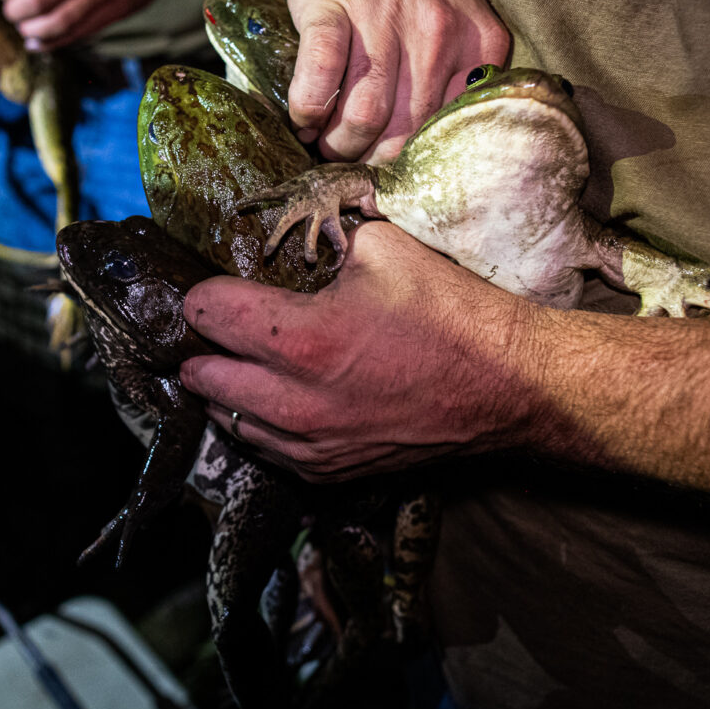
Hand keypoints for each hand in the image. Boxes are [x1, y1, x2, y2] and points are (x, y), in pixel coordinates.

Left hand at [178, 222, 547, 480]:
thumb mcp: (383, 247)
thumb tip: (288, 238)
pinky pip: (264, 450)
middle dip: (204, 344)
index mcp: (303, 338)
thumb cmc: (450, 311)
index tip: (218, 285)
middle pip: (202, 374)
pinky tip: (271, 398)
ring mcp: (310, 444)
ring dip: (222, 388)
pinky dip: (256, 423)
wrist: (507, 385)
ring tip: (235, 361)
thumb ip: (322, 239)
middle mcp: (296, 401)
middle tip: (219, 325)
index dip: (206, 291)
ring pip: (225, 418)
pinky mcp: (329, 470)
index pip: (206, 312)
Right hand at [285, 0, 509, 162]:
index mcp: (477, 43)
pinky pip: (320, 77)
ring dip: (335, 142)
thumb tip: (427, 155)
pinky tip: (302, 115)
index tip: (385, 177)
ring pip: (364, 114)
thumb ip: (456, 77)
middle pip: (402, 132)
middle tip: (347, 161)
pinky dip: (307, 109)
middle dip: (368, 160)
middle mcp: (437, 32)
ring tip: (322, 141)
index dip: (410, 165)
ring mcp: (383, 17)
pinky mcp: (332, 7)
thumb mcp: (460, 22)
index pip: (447, 130)